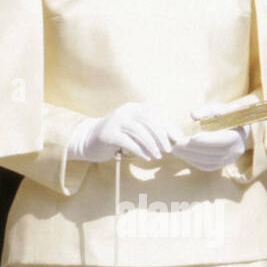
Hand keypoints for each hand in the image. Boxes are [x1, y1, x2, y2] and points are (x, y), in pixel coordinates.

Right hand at [67, 103, 182, 162]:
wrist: (88, 141)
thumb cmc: (116, 137)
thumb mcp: (134, 130)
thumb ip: (150, 130)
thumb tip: (173, 139)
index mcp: (134, 108)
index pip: (156, 113)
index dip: (169, 125)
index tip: (178, 138)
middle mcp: (125, 112)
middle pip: (149, 121)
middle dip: (162, 136)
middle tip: (169, 149)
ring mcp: (116, 122)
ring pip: (139, 131)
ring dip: (152, 145)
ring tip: (158, 155)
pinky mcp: (108, 134)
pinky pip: (128, 142)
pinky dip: (140, 151)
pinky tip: (147, 158)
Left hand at [173, 101, 250, 170]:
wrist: (236, 129)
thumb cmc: (225, 116)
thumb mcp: (218, 108)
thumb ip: (206, 111)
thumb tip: (193, 115)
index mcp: (237, 136)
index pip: (222, 141)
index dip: (206, 140)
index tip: (191, 137)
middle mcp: (234, 151)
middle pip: (211, 153)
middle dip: (192, 148)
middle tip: (176, 142)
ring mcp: (228, 161)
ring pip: (206, 161)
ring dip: (189, 156)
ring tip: (174, 148)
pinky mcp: (220, 166)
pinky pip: (205, 166)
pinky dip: (192, 161)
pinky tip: (182, 153)